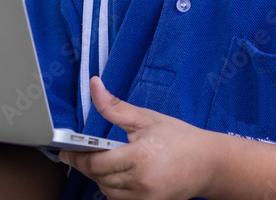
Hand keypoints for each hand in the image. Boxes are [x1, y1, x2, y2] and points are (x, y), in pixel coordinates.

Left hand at [59, 77, 221, 199]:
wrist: (209, 163)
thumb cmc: (179, 138)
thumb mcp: (145, 118)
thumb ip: (114, 106)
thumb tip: (94, 86)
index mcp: (139, 157)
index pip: (96, 163)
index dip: (76, 158)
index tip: (66, 152)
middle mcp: (141, 181)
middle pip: (99, 178)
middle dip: (87, 165)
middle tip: (81, 153)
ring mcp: (146, 197)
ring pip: (108, 192)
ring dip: (99, 178)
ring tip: (102, 161)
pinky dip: (114, 189)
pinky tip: (118, 174)